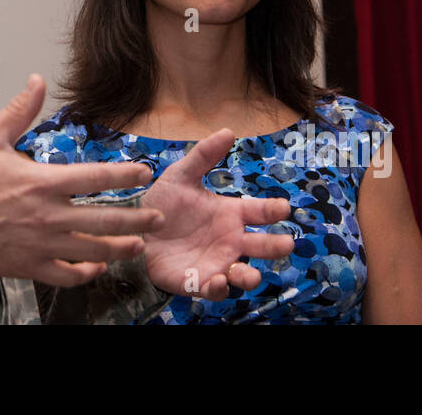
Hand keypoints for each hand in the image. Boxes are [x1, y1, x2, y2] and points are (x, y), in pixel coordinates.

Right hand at [0, 74, 164, 286]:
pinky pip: (66, 275)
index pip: (96, 177)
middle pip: (106, 220)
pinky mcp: (30, 266)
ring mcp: (41, 244)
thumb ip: (20, 111)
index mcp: (42, 182)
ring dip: (121, 249)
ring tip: (139, 245)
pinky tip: (97, 267)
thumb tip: (37, 80)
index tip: (144, 173)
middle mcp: (48, 216)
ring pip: (93, 251)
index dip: (125, 175)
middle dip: (137, 220)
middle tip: (157, 218)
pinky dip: (87, 273)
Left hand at [142, 128, 294, 299]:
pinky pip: (214, 289)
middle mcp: (229, 240)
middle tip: (287, 244)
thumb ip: (203, 156)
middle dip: (274, 246)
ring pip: (242, 274)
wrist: (134, 232)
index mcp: (230, 214)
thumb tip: (228, 130)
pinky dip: (219, 288)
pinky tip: (218, 280)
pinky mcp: (197, 282)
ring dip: (249, 276)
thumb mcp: (180, 176)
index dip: (272, 210)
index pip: (259, 212)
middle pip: (260, 246)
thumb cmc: (163, 204)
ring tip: (252, 275)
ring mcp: (216, 262)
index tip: (283, 207)